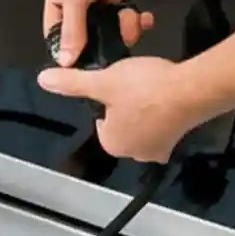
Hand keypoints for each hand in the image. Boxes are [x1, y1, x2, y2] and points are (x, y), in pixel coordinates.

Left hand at [37, 57, 197, 162]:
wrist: (192, 90)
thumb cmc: (144, 88)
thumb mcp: (104, 81)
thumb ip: (73, 83)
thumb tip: (42, 80)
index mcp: (112, 144)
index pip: (100, 120)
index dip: (106, 99)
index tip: (117, 86)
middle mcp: (134, 155)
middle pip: (120, 123)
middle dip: (125, 105)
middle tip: (134, 85)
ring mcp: (159, 150)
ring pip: (141, 124)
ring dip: (144, 108)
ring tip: (150, 88)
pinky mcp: (178, 141)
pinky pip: (161, 125)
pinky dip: (161, 112)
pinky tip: (165, 97)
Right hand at [44, 0, 162, 65]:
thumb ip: (71, 30)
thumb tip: (64, 62)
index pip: (55, 32)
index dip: (63, 50)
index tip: (77, 68)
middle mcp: (79, 0)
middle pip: (83, 35)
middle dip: (96, 43)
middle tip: (109, 54)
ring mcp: (103, 1)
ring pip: (107, 32)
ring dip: (120, 33)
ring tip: (128, 23)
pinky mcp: (125, 1)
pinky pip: (126, 23)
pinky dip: (134, 24)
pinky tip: (142, 18)